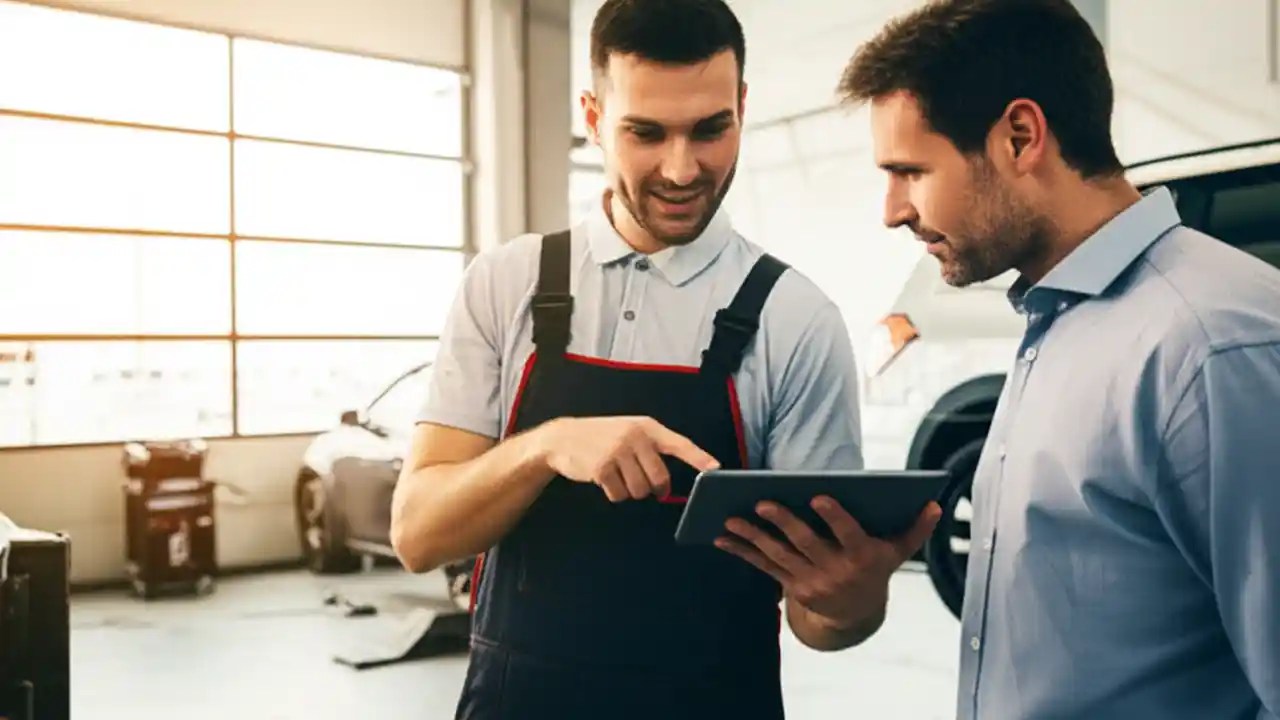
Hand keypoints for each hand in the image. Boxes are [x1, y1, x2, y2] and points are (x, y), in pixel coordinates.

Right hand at [541, 416, 719, 501]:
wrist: (561, 438)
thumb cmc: (601, 437)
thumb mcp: (628, 432)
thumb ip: (650, 450)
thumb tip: (666, 487)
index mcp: (647, 427)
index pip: (679, 444)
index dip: (699, 458)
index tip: (716, 469)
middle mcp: (635, 437)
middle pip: (659, 479)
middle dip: (653, 488)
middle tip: (640, 481)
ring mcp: (618, 452)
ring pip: (640, 491)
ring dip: (630, 491)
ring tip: (616, 475)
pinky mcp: (602, 468)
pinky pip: (619, 496)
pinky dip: (613, 494)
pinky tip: (603, 479)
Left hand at [716, 497, 941, 629]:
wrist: (856, 615)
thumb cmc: (876, 570)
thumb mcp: (897, 552)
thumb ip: (916, 529)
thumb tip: (936, 504)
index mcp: (862, 557)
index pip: (848, 534)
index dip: (834, 517)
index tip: (818, 496)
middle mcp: (835, 571)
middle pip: (806, 543)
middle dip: (784, 523)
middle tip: (762, 502)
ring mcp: (810, 581)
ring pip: (778, 555)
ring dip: (753, 536)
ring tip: (731, 518)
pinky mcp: (791, 587)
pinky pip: (763, 567)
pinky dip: (742, 552)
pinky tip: (722, 537)